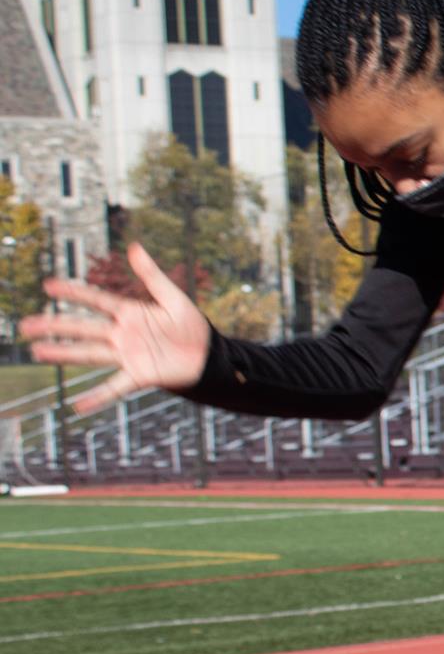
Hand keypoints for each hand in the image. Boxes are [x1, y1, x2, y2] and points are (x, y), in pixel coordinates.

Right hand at [20, 243, 209, 415]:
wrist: (208, 356)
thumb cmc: (192, 326)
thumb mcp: (173, 298)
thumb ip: (152, 275)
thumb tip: (134, 247)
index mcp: (129, 312)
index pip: (96, 300)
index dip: (73, 292)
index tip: (49, 286)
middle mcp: (122, 334)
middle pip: (84, 328)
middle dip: (55, 326)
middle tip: (26, 325)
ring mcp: (128, 355)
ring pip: (90, 353)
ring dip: (64, 353)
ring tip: (37, 352)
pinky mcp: (139, 375)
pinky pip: (115, 387)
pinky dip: (97, 397)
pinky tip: (77, 406)